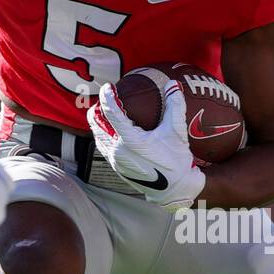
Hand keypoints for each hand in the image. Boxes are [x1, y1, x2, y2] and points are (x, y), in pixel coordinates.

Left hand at [87, 81, 204, 208]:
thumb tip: (173, 83)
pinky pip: (103, 147)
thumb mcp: (177, 132)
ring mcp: (115, 160)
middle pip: (97, 125)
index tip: (107, 86)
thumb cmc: (176, 160)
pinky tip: (110, 131)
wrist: (174, 189)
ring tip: (103, 112)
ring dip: (97, 123)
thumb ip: (175, 106)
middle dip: (96, 110)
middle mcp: (119, 151)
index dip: (107, 97)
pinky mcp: (116, 168)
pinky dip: (103, 135)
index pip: (112, 113)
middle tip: (102, 99)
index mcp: (131, 141)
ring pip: (98, 137)